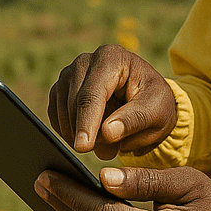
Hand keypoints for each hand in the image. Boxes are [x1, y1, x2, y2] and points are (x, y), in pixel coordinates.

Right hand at [47, 45, 177, 159]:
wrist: (146, 103)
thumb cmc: (154, 104)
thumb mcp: (156, 113)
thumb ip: (133, 121)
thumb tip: (106, 133)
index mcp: (112, 58)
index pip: (93, 93)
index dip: (86, 122)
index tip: (83, 147)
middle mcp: (86, 60)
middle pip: (73, 101)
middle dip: (85, 131)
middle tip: (108, 152)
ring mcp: (69, 73)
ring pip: (61, 109)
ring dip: (79, 133)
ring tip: (106, 145)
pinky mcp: (61, 89)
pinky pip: (55, 115)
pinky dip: (68, 131)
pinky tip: (90, 137)